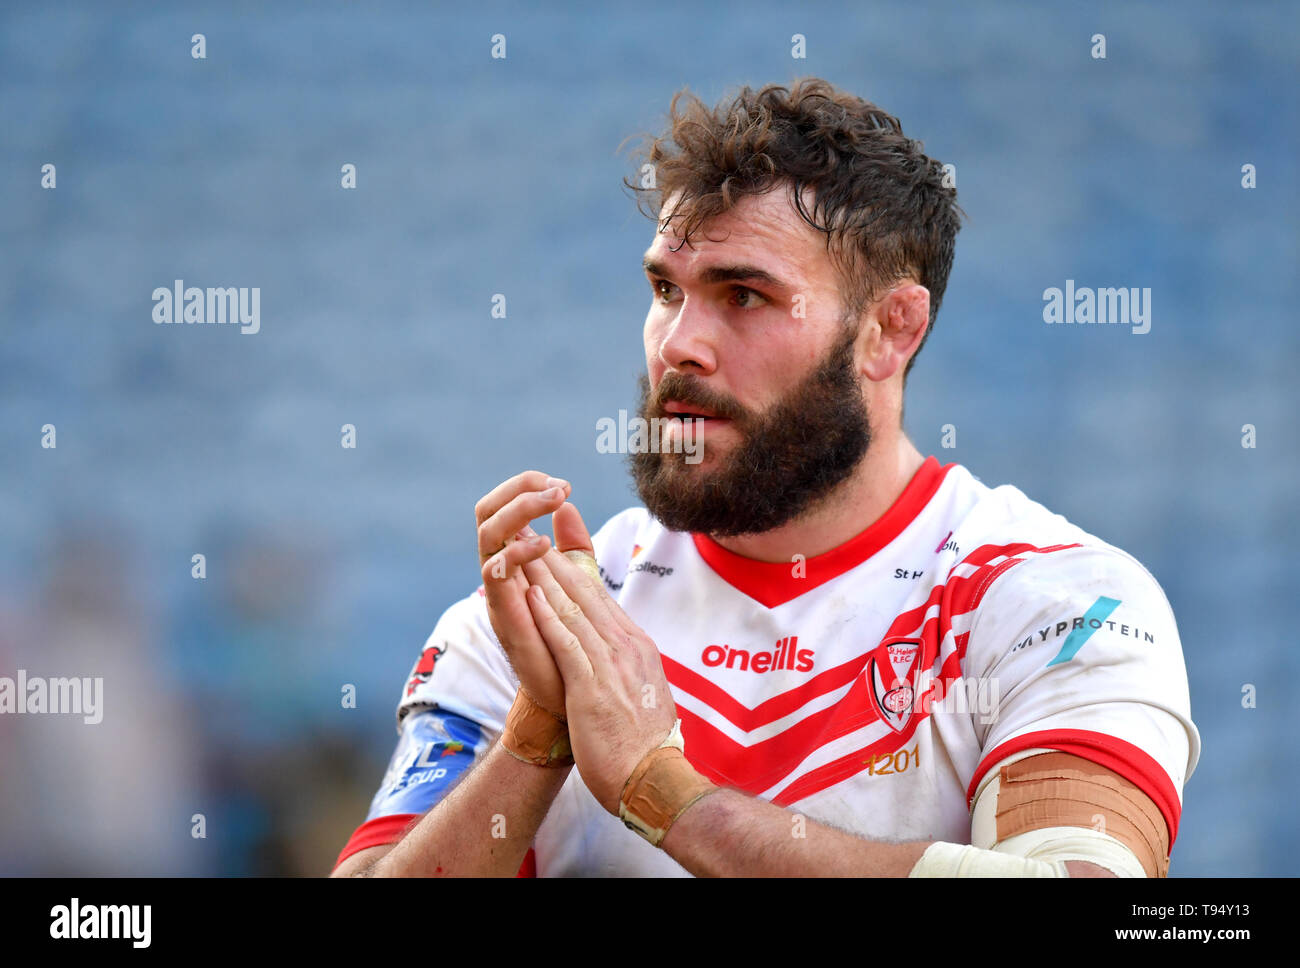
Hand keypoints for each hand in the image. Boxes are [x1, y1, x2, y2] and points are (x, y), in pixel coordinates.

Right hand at [476, 471, 593, 717]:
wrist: (572, 694)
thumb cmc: (571, 638)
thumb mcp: (577, 582)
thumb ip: (573, 546)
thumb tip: (567, 504)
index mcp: (514, 561)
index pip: (505, 507)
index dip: (527, 487)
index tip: (563, 486)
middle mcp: (500, 572)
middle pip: (487, 513)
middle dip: (520, 492)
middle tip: (557, 490)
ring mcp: (500, 593)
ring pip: (488, 536)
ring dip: (519, 513)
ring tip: (552, 505)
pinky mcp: (505, 617)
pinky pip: (494, 576)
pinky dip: (514, 554)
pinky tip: (541, 545)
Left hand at [521, 550, 677, 812]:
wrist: (654, 781)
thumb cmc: (643, 746)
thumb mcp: (640, 692)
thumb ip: (627, 667)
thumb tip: (621, 655)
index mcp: (637, 648)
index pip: (600, 600)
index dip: (573, 571)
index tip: (552, 549)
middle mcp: (627, 648)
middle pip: (585, 595)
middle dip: (555, 562)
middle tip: (531, 533)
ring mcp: (612, 665)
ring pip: (573, 611)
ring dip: (545, 578)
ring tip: (523, 551)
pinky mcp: (593, 687)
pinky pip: (567, 643)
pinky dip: (547, 616)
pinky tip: (530, 595)